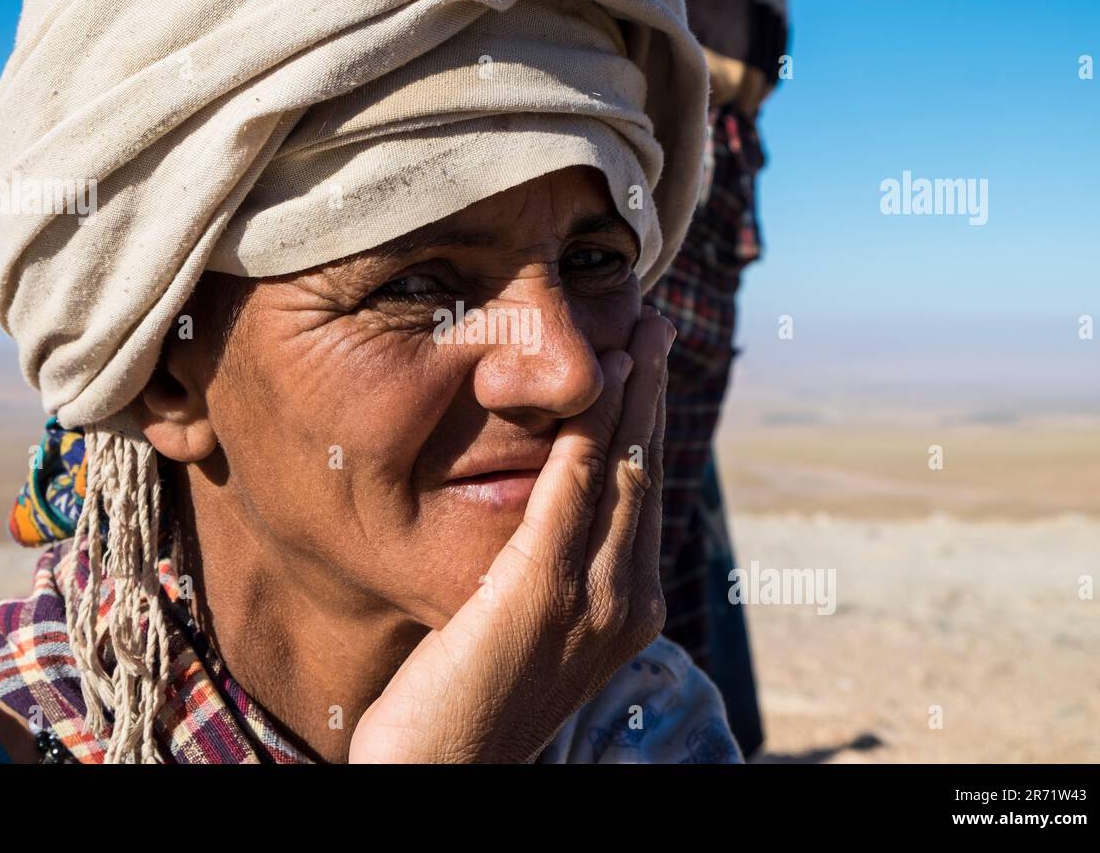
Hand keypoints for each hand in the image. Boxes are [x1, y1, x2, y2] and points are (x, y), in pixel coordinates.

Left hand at [349, 304, 674, 762]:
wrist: (445, 776)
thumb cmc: (466, 706)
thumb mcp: (517, 629)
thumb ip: (538, 574)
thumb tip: (538, 521)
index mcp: (626, 608)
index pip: (638, 496)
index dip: (643, 425)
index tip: (643, 366)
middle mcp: (627, 601)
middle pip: (642, 472)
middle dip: (650, 393)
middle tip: (654, 323)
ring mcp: (593, 600)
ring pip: (620, 471)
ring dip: (629, 394)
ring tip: (635, 333)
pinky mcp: (542, 595)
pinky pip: (572, 492)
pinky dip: (588, 432)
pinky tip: (596, 384)